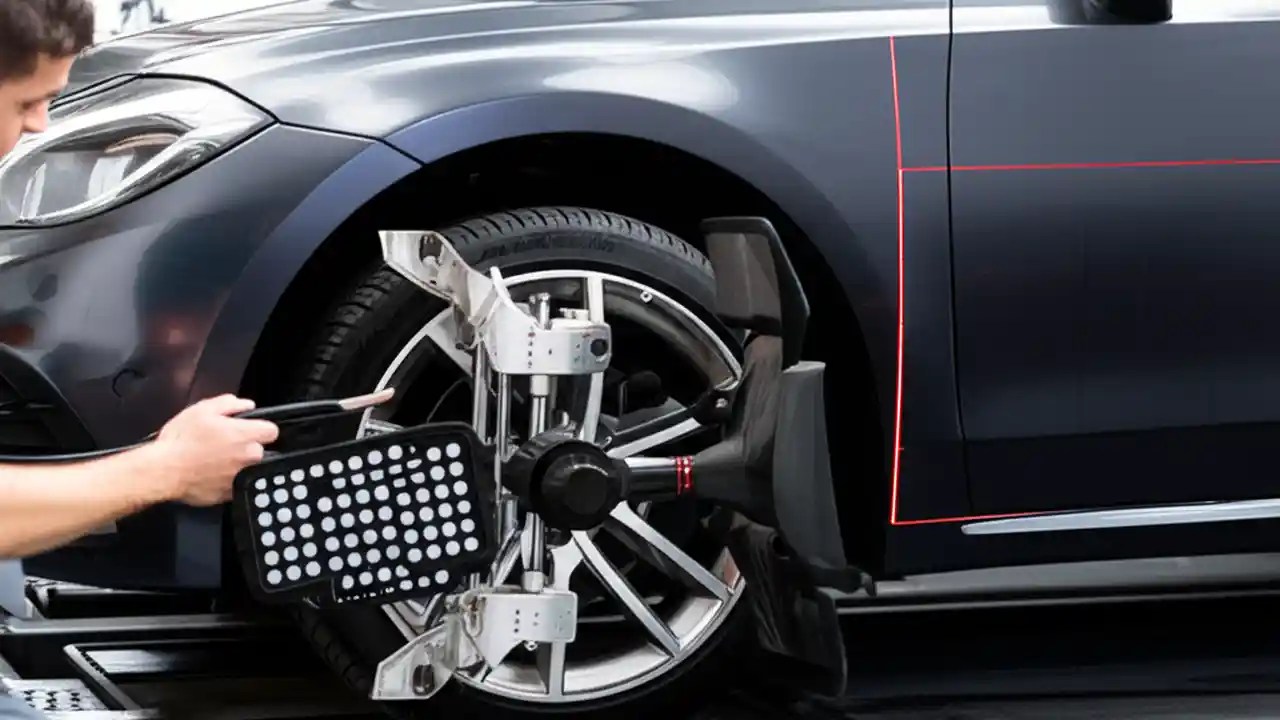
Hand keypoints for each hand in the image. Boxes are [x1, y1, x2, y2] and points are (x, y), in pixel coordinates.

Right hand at [151, 394, 279, 506]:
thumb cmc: (181, 441)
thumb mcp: (203, 410)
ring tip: (214, 460)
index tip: (251, 429)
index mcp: (245, 436)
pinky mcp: (229, 495)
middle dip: (246, 446)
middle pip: (261, 451)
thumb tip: (246, 405)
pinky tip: (209, 473)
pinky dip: (226, 480)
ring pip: (248, 468)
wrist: (164, 471)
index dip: (260, 428)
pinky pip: (235, 484)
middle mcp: (248, 458)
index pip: (272, 431)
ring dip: (237, 464)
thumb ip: (230, 404)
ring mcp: (240, 478)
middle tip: (224, 444)